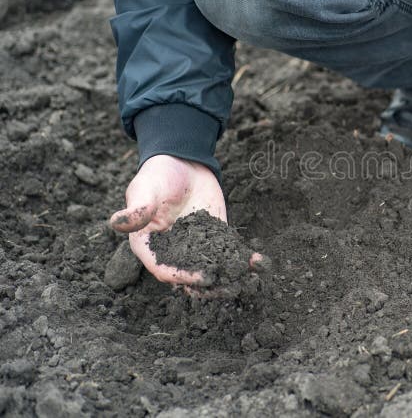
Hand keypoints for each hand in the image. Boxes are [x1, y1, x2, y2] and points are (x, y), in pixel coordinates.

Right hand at [110, 154, 246, 286]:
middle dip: (210, 286)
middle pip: (189, 277)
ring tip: (246, 282)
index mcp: (149, 246)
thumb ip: (137, 209)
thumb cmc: (157, 175)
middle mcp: (172, 252)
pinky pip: (227, 253)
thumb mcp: (145, 189)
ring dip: (228, 278)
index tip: (204, 277)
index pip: (164, 269)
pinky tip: (258, 263)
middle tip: (229, 288)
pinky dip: (242, 259)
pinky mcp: (215, 237)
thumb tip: (116, 223)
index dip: (182, 276)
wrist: (182, 161)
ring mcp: (195, 247)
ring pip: (211, 270)